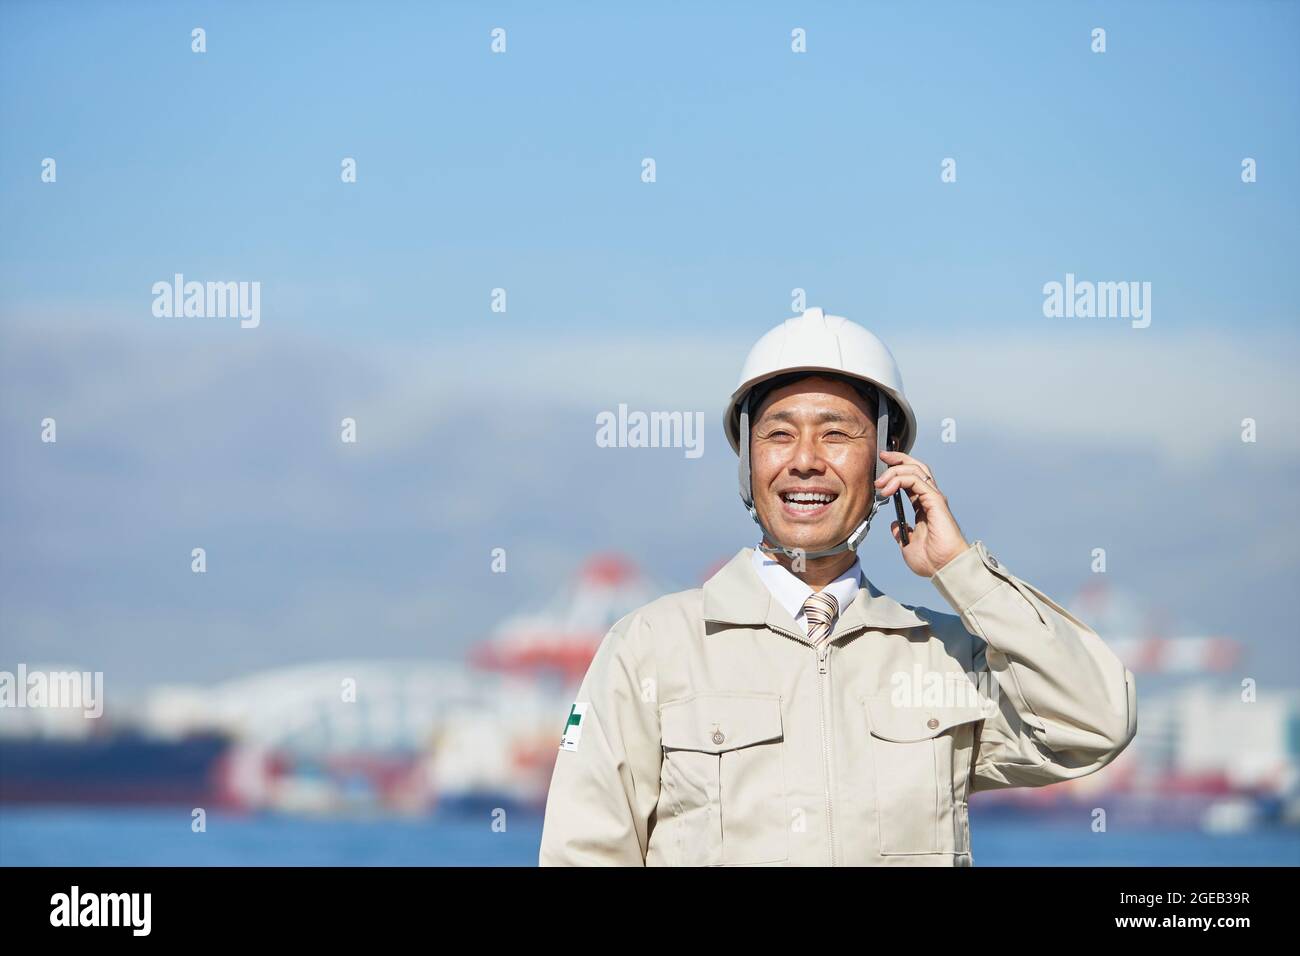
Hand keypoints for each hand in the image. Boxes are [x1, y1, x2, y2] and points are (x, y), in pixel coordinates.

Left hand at [874, 450, 969, 576]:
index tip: (881, 466)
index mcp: (923, 507)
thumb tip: (894, 524)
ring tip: (880, 483)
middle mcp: (930, 499)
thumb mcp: (907, 544)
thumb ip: (901, 532)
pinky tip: (888, 489)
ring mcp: (933, 499)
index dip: (897, 469)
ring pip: (915, 471)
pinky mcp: (935, 501)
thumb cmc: (932, 560)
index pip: (911, 480)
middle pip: (915, 468)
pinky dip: (900, 480)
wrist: (944, 568)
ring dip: (894, 472)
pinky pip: (916, 481)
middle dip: (898, 459)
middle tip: (882, 456)